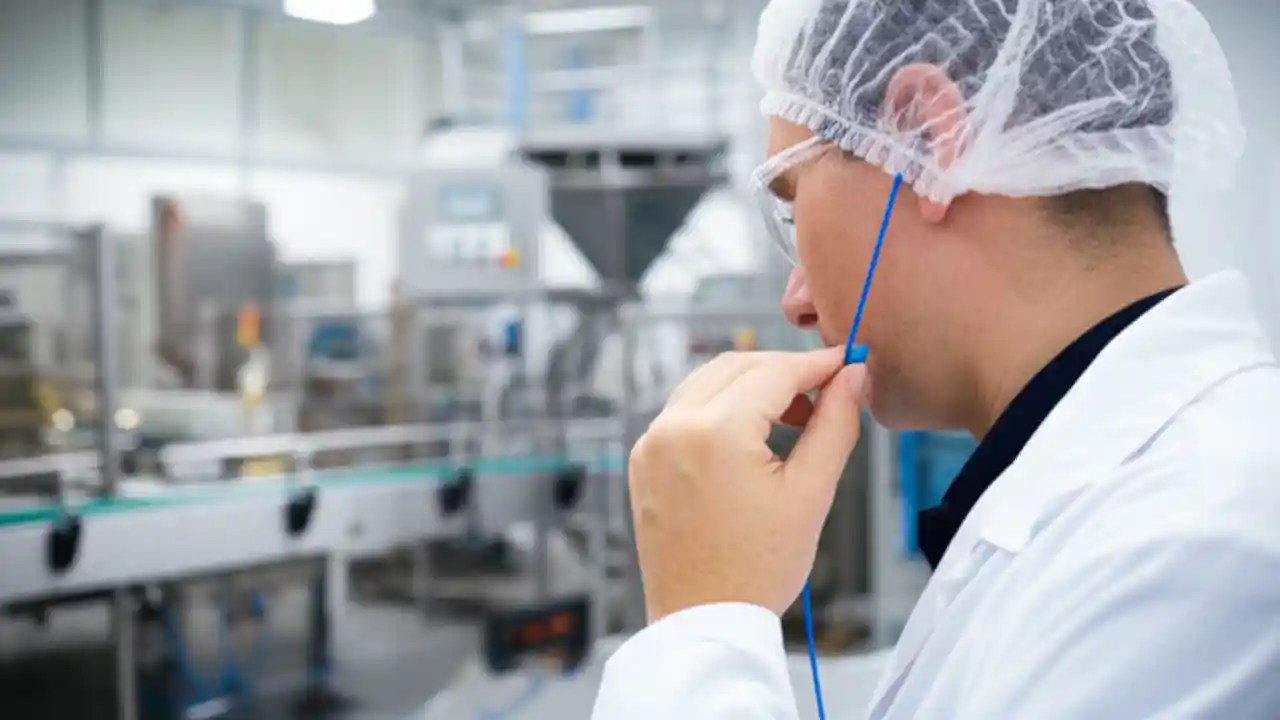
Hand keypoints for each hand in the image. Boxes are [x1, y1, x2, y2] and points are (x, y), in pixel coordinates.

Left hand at [628, 347, 866, 620]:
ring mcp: (651, 443)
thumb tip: (853, 376)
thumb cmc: (757, 569)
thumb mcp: (811, 493)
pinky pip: (684, 410)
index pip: (775, 372)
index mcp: (715, 432)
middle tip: (826, 392)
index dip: (817, 364)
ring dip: (751, 385)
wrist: (704, 621)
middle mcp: (673, 428)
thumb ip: (835, 424)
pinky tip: (752, 434)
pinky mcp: (643, 460)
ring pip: (707, 382)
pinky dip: (720, 407)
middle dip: (784, 371)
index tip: (848, 362)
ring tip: (794, 417)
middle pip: (738, 366)